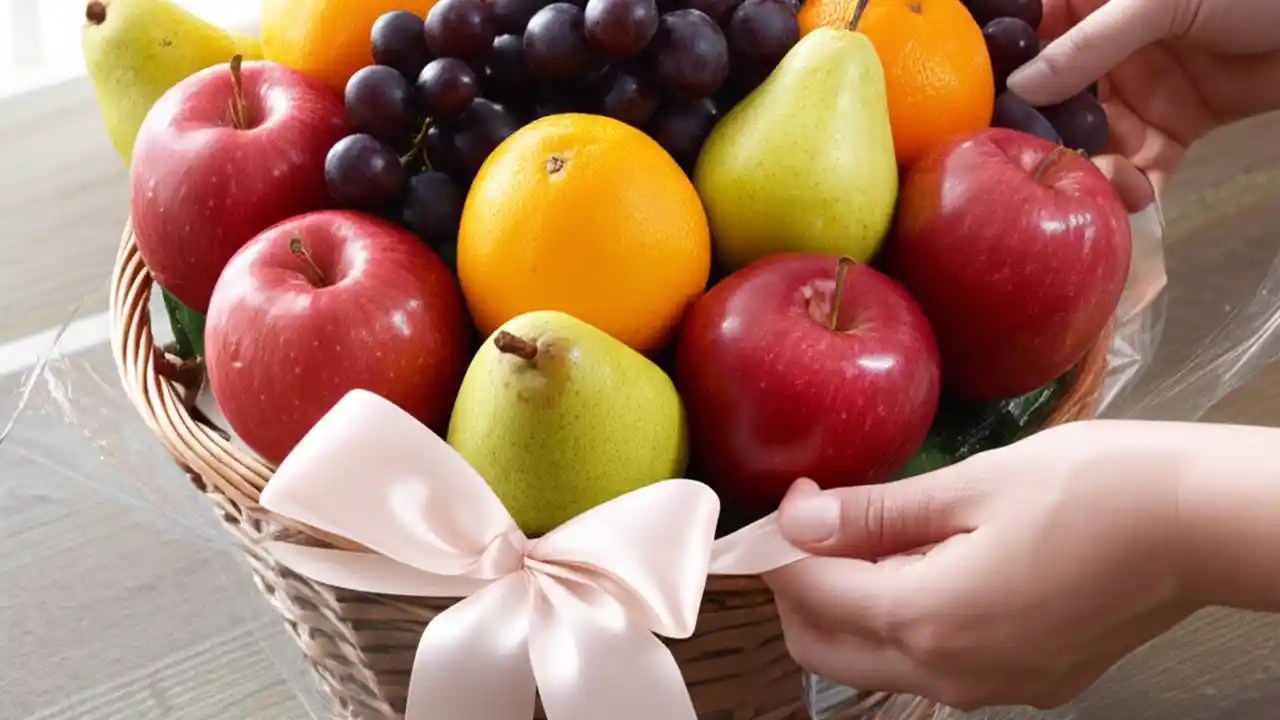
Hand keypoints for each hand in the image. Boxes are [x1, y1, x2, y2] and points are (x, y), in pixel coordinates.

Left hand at [763, 420, 1196, 710]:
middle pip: (828, 647)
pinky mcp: (1026, 683)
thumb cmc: (1095, 489)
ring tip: (864, 536)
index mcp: (930, 618)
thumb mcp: (970, 486)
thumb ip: (874, 512)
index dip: (778, 550)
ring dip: (848, 608)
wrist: (1200, 524)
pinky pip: (932, 665)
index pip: (809, 596)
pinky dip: (902, 622)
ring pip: (877, 662)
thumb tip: (799, 519)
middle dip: (797, 591)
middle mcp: (953, 672)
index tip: (777, 506)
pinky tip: (921, 565)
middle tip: (807, 525)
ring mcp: (992, 687)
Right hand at [1007, 0, 1279, 211]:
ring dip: (1092, 167)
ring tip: (1106, 184)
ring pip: (1091, 137)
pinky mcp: (1173, 125)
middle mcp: (1103, 45)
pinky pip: (1139, 164)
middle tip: (1034, 165)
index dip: (993, 70)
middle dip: (1041, 134)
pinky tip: (1134, 201)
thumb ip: (1090, 44)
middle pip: (1048, 98)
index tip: (969, 109)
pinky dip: (1135, 188)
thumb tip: (1019, 89)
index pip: (1024, 33)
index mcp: (1089, 0)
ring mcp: (1137, 87)